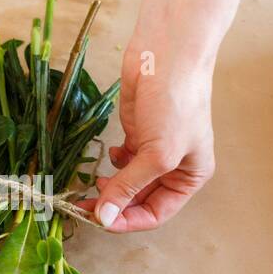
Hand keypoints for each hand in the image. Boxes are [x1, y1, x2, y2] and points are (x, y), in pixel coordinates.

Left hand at [86, 37, 215, 231]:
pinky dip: (112, 164)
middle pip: (139, 200)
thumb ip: (130, 186)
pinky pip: (122, 161)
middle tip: (83, 209)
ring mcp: (154, 149)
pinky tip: (108, 159)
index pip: (156, 213)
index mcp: (190, 177)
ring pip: (127, 182)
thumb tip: (106, 216)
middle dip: (114, 205)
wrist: (167, 53)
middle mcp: (173, 167)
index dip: (128, 220)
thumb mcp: (158, 153)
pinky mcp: (137, 133)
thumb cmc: (176, 102)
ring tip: (89, 187)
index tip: (100, 220)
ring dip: (109, 188)